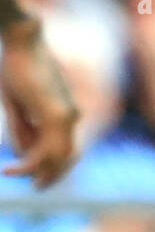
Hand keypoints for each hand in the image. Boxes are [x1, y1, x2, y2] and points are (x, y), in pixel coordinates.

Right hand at [1, 30, 79, 187]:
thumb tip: (25, 155)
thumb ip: (24, 130)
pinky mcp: (55, 115)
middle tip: (37, 189)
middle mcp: (70, 115)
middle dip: (52, 177)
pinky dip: (27, 166)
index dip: (55, 167)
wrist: (24, 41)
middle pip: (67, 159)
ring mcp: (65, 115)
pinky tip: (7, 169)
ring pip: (56, 160)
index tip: (38, 178)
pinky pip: (43, 152)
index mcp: (65, 111)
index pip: (67, 149)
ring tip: (12, 175)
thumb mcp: (19, 106)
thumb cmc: (19, 68)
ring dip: (36, 173)